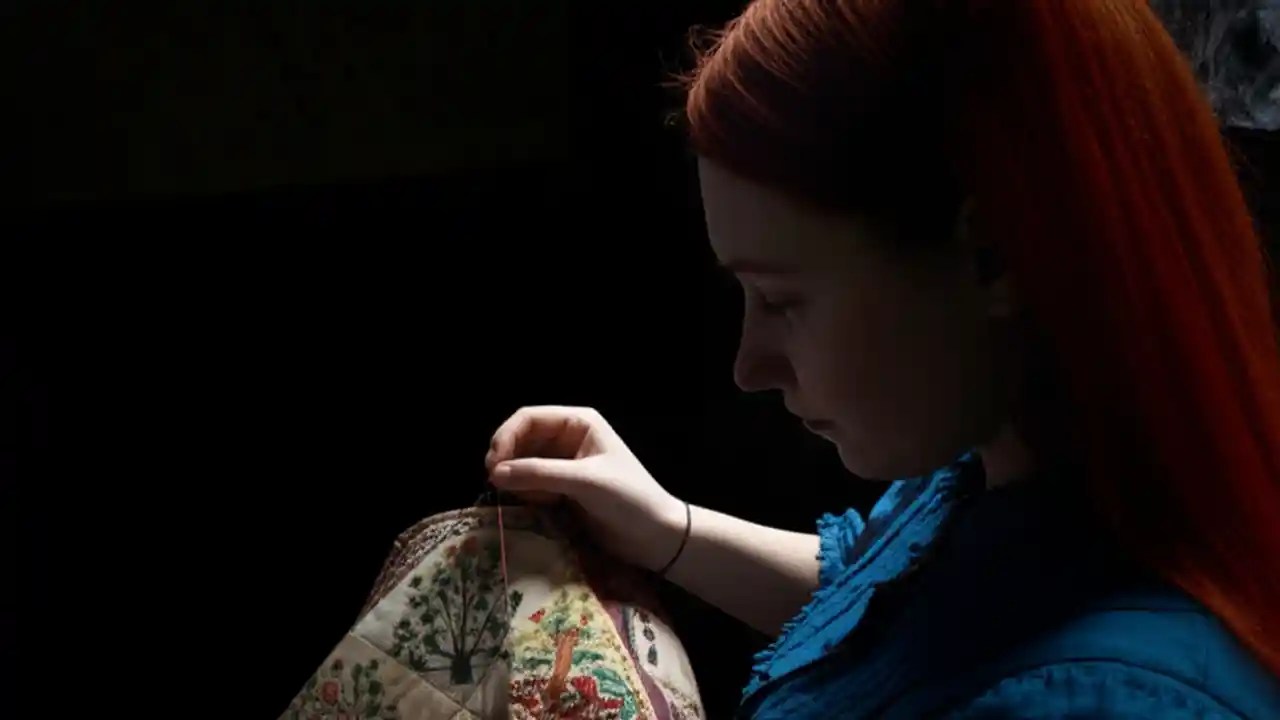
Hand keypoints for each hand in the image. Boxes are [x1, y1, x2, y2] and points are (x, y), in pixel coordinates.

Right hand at [485, 405, 687, 572]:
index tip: (493, 465)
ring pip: (523, 463)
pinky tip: (530, 505)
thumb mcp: (585, 482)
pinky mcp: (563, 488)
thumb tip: (495, 472)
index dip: (506, 437)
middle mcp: (569, 438)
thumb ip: (540, 475)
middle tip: (495, 483)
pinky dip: (525, 492)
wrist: (657, 536)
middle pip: (522, 439)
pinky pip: (532, 484)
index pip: (529, 418)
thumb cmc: (630, 499)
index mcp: (579, 422)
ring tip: (512, 496)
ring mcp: (565, 464)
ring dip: (514, 477)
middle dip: (506, 458)